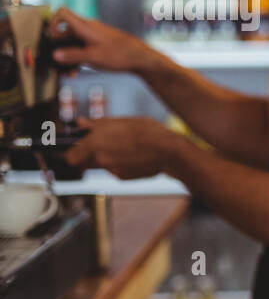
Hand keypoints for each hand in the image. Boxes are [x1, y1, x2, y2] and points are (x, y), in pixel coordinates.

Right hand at [49, 7, 154, 74]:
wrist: (141, 58)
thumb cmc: (120, 55)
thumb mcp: (93, 57)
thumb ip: (73, 56)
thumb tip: (54, 55)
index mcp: (85, 26)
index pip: (62, 12)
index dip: (52, 22)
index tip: (51, 38)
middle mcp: (88, 28)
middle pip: (64, 33)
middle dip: (59, 49)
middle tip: (57, 65)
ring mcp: (93, 36)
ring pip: (73, 44)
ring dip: (68, 57)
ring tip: (68, 73)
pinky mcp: (98, 44)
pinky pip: (82, 49)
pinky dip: (77, 58)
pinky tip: (76, 71)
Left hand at [64, 117, 181, 178]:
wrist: (170, 152)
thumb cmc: (149, 132)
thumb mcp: (123, 121)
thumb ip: (98, 124)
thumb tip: (81, 123)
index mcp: (95, 142)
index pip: (69, 155)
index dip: (70, 152)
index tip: (74, 148)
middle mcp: (100, 158)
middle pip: (80, 163)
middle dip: (85, 155)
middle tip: (96, 147)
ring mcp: (111, 170)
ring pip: (99, 165)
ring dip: (105, 158)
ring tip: (123, 148)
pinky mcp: (123, 177)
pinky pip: (114, 170)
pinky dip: (120, 164)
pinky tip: (133, 156)